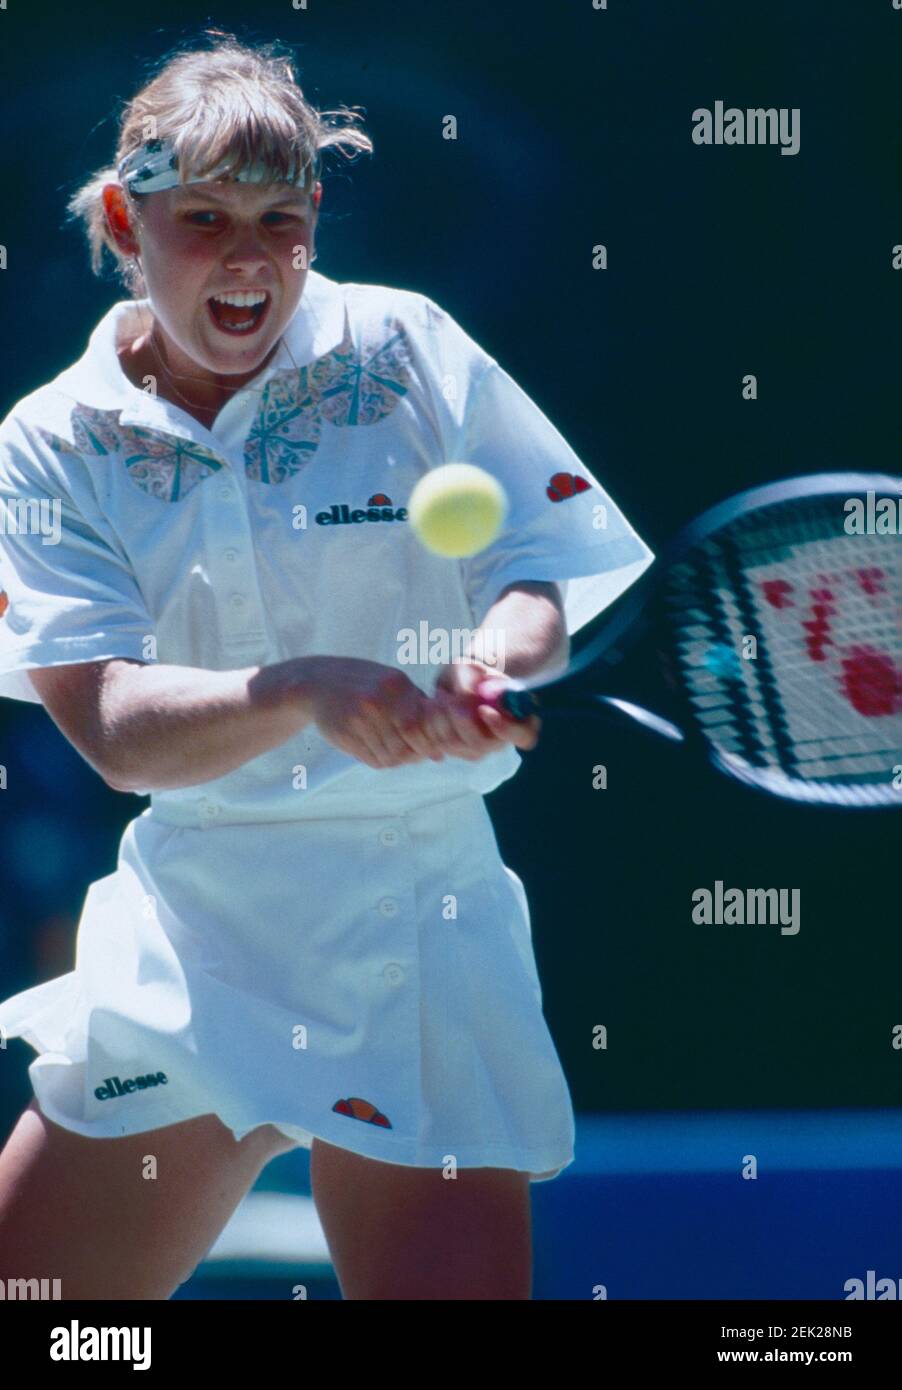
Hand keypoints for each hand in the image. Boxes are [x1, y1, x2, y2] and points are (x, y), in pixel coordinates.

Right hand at [304, 657, 447, 768]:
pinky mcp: (343, 733)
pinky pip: (371, 759)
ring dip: (395, 759)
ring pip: (388, 756)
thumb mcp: (394, 685)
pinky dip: (379, 760)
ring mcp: (357, 718)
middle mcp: (376, 700)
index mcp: (396, 685)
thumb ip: (420, 710)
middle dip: (412, 755)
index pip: (419, 727)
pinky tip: (376, 749)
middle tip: (412, 754)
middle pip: (404, 745)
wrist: (319, 682)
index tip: (429, 747)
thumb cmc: (367, 684)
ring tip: (392, 749)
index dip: (426, 744)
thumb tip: (440, 755)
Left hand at [432, 660, 540, 757]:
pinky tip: (431, 705)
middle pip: (481, 744)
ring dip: (442, 718)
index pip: (524, 736)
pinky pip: (439, 744)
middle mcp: (500, 741)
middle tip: (449, 697)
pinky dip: (430, 724)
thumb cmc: (472, 675)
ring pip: (456, 745)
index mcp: (520, 721)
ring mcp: (477, 750)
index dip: (506, 728)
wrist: (459, 683)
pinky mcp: (455, 750)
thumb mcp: (471, 667)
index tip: (484, 710)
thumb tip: (469, 694)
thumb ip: (471, 678)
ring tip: (440, 694)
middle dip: (461, 719)